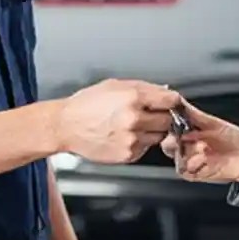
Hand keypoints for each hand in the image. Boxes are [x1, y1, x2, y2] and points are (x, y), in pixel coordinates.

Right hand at [55, 79, 179, 163]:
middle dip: (162, 116)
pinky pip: (146, 148)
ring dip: (152, 130)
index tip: (170, 103)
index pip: (171, 100)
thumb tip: (165, 92)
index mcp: (133, 98)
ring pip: (159, 136)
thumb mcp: (115, 85)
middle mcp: (134, 119)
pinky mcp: (128, 154)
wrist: (66, 126)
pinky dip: (140, 142)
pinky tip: (124, 135)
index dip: (172, 101)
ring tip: (132, 125)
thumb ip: (143, 88)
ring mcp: (132, 139)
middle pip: (169, 119)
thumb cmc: (87, 104)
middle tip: (149, 114)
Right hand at [160, 102, 238, 183]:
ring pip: (177, 158)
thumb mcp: (214, 123)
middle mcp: (189, 147)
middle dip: (172, 142)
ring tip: (203, 148)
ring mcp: (193, 161)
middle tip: (182, 138)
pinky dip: (194, 165)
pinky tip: (205, 160)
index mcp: (190, 132)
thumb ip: (194, 114)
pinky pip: (186, 171)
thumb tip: (179, 101)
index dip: (168, 127)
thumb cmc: (235, 140)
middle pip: (168, 146)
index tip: (173, 123)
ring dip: (189, 153)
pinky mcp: (197, 174)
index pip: (170, 129)